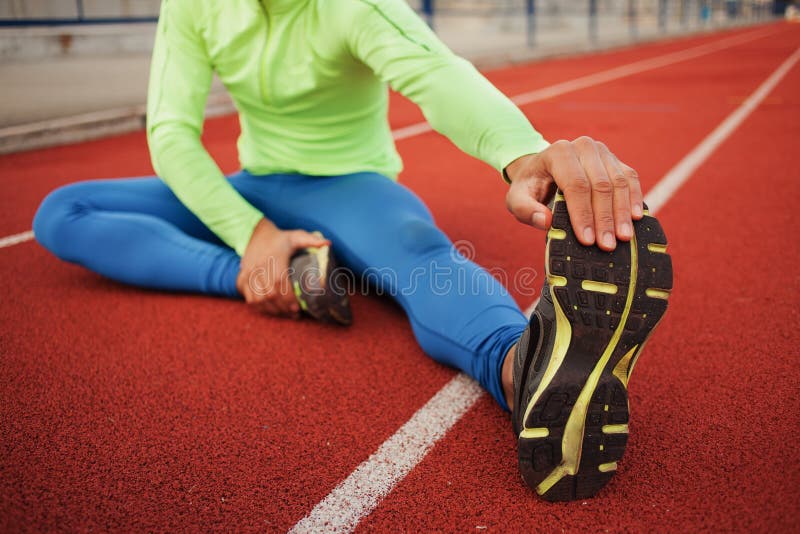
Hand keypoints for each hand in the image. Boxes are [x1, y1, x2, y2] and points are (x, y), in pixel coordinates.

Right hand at [237, 218, 329, 317]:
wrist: (254, 235)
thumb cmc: (279, 239)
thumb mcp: (295, 236)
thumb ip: (311, 240)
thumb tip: (328, 243)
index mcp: (273, 258)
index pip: (279, 281)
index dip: (288, 297)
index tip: (298, 306)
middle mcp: (258, 267)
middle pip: (270, 294)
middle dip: (283, 307)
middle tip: (295, 313)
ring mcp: (248, 274)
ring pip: (258, 299)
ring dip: (272, 310)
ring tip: (285, 313)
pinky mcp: (242, 279)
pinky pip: (249, 299)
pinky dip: (260, 308)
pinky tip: (272, 310)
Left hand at [504, 137, 642, 250]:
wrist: (541, 169)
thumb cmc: (530, 186)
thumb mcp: (517, 198)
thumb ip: (525, 210)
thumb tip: (546, 221)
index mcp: (559, 152)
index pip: (575, 185)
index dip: (583, 214)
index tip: (587, 239)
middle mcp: (583, 147)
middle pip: (600, 185)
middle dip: (604, 218)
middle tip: (607, 245)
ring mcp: (602, 152)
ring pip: (619, 182)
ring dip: (622, 212)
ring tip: (623, 238)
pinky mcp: (615, 160)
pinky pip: (630, 179)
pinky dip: (634, 198)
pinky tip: (636, 218)